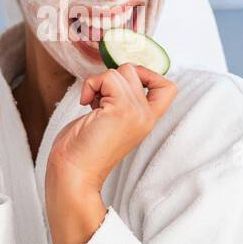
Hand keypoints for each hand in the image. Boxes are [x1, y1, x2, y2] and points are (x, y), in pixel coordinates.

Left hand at [46, 64, 176, 197]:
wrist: (74, 172)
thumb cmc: (83, 148)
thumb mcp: (111, 119)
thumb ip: (120, 99)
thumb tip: (114, 74)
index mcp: (147, 120)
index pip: (168, 87)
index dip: (146, 75)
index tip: (121, 86)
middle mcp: (146, 116)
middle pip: (135, 70)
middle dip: (111, 78)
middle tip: (99, 100)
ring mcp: (136, 112)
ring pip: (122, 71)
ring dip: (99, 82)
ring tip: (92, 104)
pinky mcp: (121, 110)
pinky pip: (107, 77)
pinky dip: (90, 84)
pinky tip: (86, 104)